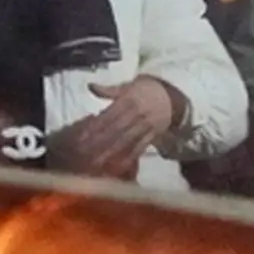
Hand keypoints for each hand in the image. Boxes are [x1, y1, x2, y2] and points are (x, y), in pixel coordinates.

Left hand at [47, 76, 182, 179]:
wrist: (173, 96)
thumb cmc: (145, 90)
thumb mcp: (128, 86)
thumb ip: (109, 90)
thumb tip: (90, 86)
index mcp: (128, 101)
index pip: (108, 115)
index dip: (94, 126)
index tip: (81, 136)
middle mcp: (136, 115)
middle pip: (115, 131)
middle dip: (99, 143)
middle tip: (84, 154)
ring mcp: (145, 127)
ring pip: (126, 141)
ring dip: (111, 153)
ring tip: (97, 163)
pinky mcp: (152, 137)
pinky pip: (140, 149)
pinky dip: (129, 158)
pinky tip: (118, 167)